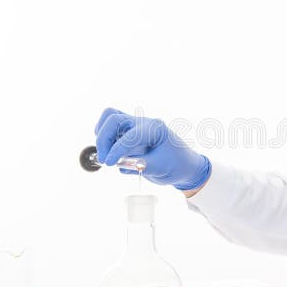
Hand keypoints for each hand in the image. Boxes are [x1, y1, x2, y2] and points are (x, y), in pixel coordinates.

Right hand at [94, 108, 210, 189]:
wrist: (184, 165)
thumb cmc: (176, 165)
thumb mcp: (162, 169)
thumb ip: (142, 166)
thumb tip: (121, 164)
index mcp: (156, 129)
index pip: (131, 135)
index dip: (117, 149)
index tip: (110, 163)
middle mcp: (144, 123)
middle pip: (114, 119)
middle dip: (104, 139)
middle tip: (105, 160)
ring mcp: (136, 126)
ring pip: (110, 117)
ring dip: (102, 136)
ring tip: (106, 155)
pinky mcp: (129, 132)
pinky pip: (111, 126)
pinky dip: (104, 136)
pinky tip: (110, 151)